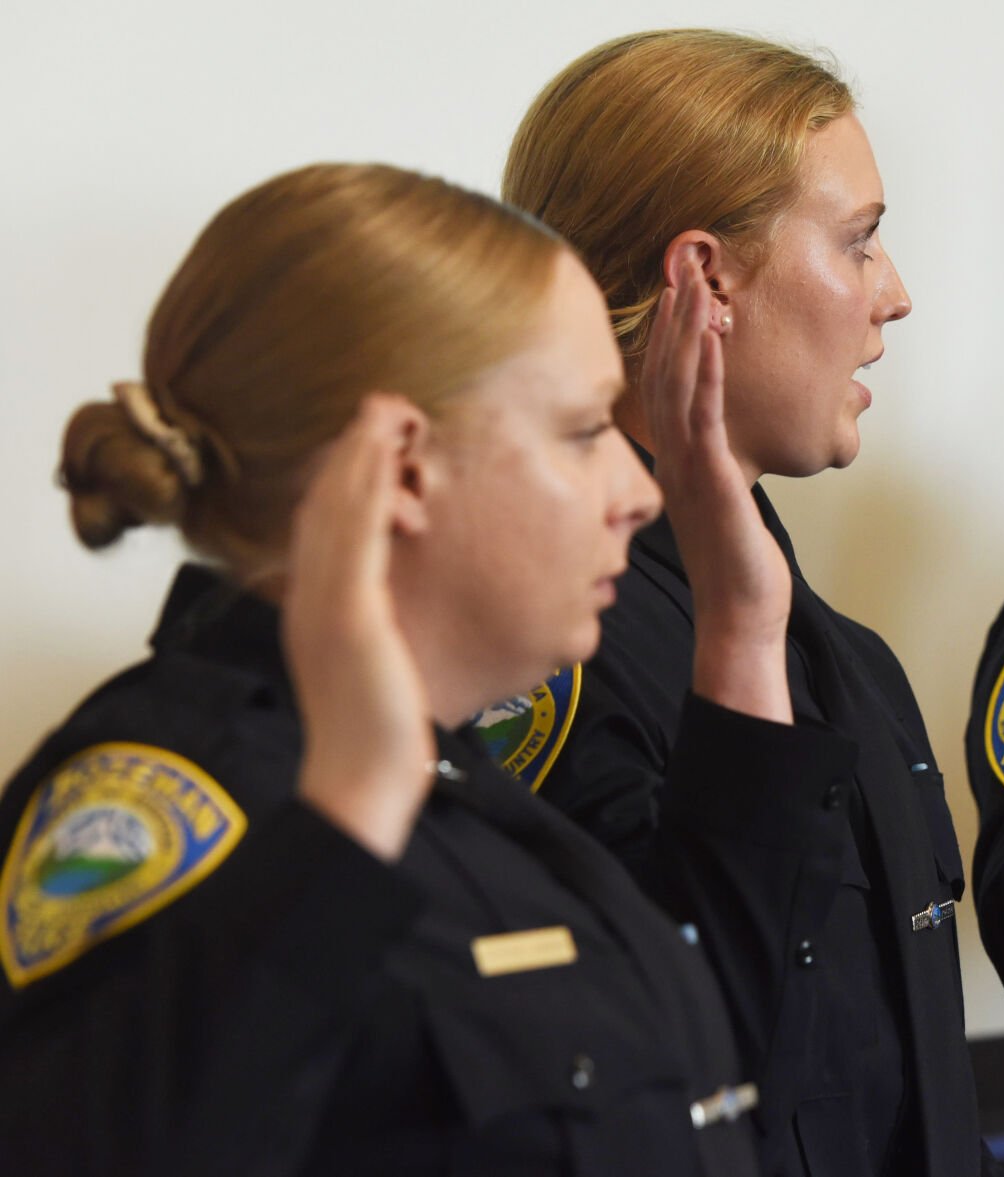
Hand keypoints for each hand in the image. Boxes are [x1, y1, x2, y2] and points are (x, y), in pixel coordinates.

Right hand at [283, 394, 434, 860]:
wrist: (362, 779)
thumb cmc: (381, 730)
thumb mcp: (376, 661)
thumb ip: (380, 623)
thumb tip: (402, 606)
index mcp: (318, 606)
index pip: (324, 524)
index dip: (344, 475)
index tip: (371, 437)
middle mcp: (312, 598)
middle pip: (323, 505)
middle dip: (351, 451)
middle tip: (381, 403)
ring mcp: (326, 606)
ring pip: (337, 513)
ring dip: (360, 457)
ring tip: (385, 412)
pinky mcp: (349, 618)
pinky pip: (355, 543)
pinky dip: (365, 495)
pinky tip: (383, 462)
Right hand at [643, 259, 793, 723]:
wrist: (738, 614)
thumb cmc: (736, 564)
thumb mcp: (722, 502)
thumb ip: (712, 468)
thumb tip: (718, 446)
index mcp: (674, 460)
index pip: (662, 384)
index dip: (663, 334)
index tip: (673, 289)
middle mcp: (672, 458)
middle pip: (663, 373)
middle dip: (672, 316)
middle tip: (681, 263)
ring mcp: (687, 468)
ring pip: (681, 386)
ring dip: (688, 331)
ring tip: (695, 283)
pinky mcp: (711, 480)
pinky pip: (706, 417)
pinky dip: (710, 373)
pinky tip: (715, 337)